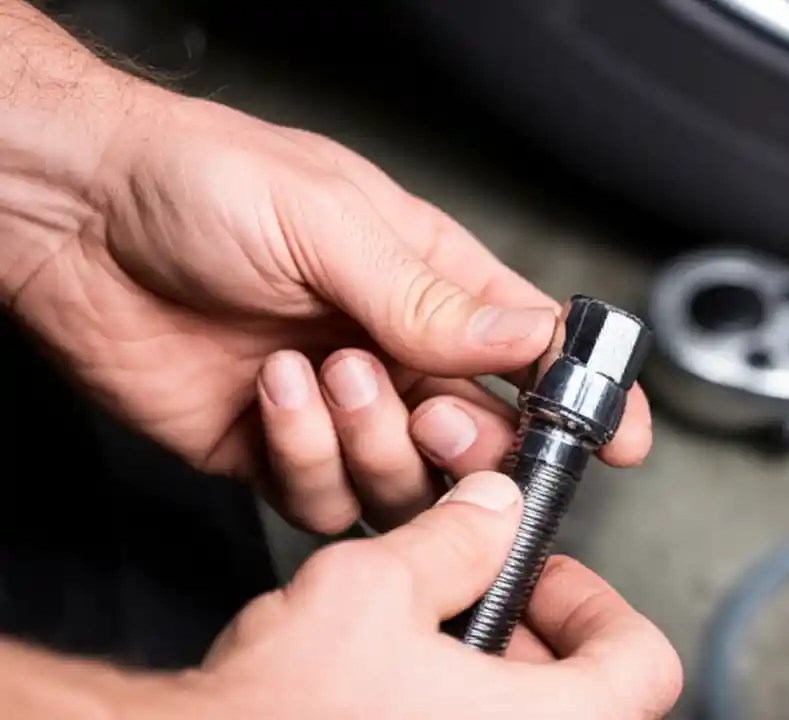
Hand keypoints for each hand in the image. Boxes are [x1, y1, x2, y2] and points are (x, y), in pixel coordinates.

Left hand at [6, 79, 651, 531]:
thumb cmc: (201, 183)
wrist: (72, 217)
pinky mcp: (274, 452)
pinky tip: (270, 394)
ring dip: (373, 442)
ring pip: (404, 481)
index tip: (618, 434)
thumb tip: (529, 335)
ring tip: (326, 373)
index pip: (532, 346)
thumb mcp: (332, 223)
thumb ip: (433, 297)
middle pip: (479, 434)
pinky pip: (322, 499)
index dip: (582, 394)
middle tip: (432, 408)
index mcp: (428, 282)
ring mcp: (337, 408)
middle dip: (469, 439)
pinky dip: (304, 460)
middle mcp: (391, 350)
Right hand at [186, 471, 681, 718]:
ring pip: (527, 718)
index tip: (547, 580)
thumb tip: (492, 509)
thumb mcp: (373, 588)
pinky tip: (392, 678)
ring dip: (488, 670)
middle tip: (480, 598)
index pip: (643, 662)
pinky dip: (450, 707)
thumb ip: (453, 537)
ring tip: (426, 634)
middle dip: (530, 634)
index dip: (599, 607)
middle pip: (588, 694)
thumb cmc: (278, 715)